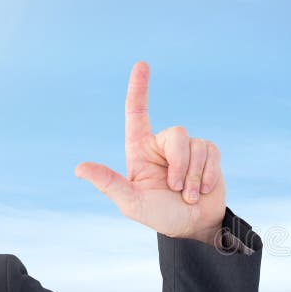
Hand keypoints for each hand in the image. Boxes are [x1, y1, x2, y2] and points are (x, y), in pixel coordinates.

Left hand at [75, 61, 225, 244]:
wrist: (193, 226)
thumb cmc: (160, 215)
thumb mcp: (132, 203)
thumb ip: (110, 184)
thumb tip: (79, 168)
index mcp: (140, 150)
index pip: (137, 113)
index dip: (139, 88)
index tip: (142, 65)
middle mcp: (163, 146)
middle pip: (176, 134)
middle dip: (180, 165)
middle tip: (177, 190)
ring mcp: (188, 149)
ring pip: (196, 146)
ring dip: (195, 176)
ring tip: (190, 196)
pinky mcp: (208, 155)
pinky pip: (211, 152)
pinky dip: (208, 175)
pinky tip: (204, 190)